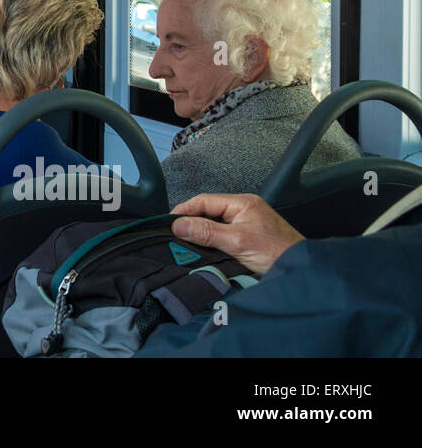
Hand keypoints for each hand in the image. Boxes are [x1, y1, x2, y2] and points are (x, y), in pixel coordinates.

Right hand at [169, 193, 304, 275]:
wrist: (302, 270)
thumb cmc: (277, 253)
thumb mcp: (236, 242)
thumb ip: (206, 232)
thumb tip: (179, 225)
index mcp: (242, 202)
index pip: (204, 200)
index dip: (184, 211)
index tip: (169, 223)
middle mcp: (244, 208)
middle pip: (208, 210)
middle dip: (192, 221)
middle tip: (175, 235)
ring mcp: (248, 220)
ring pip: (215, 221)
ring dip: (202, 231)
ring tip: (187, 242)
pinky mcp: (250, 234)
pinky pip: (224, 231)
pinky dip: (212, 238)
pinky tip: (206, 247)